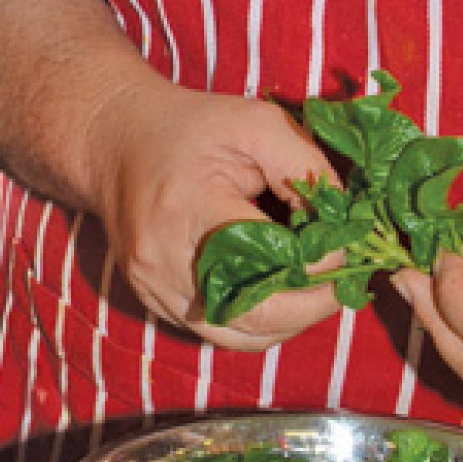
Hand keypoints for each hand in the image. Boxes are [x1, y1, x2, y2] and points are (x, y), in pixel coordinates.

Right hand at [85, 78, 346, 349]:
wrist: (116, 141)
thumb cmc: (192, 128)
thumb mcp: (258, 124)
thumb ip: (306, 169)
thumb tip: (342, 228)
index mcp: (189, 206)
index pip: (269, 259)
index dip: (319, 264)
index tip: (346, 246)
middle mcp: (163, 259)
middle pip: (256, 316)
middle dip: (311, 305)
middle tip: (341, 281)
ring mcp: (155, 288)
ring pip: (239, 337)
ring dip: (286, 321)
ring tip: (311, 288)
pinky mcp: (154, 304)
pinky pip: (219, 332)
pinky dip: (256, 321)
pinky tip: (275, 291)